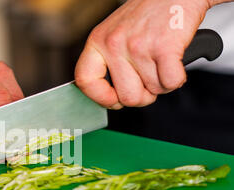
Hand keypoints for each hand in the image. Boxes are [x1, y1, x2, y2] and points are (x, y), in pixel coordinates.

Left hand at [75, 0, 212, 108]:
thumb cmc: (148, 15)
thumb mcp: (115, 34)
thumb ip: (108, 62)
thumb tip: (111, 98)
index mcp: (97, 41)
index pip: (85, 80)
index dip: (100, 98)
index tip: (113, 101)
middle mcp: (114, 43)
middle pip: (127, 97)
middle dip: (143, 96)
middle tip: (149, 80)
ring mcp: (138, 46)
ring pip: (153, 91)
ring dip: (162, 83)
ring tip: (162, 61)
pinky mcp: (164, 47)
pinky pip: (171, 83)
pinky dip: (177, 78)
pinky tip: (174, 62)